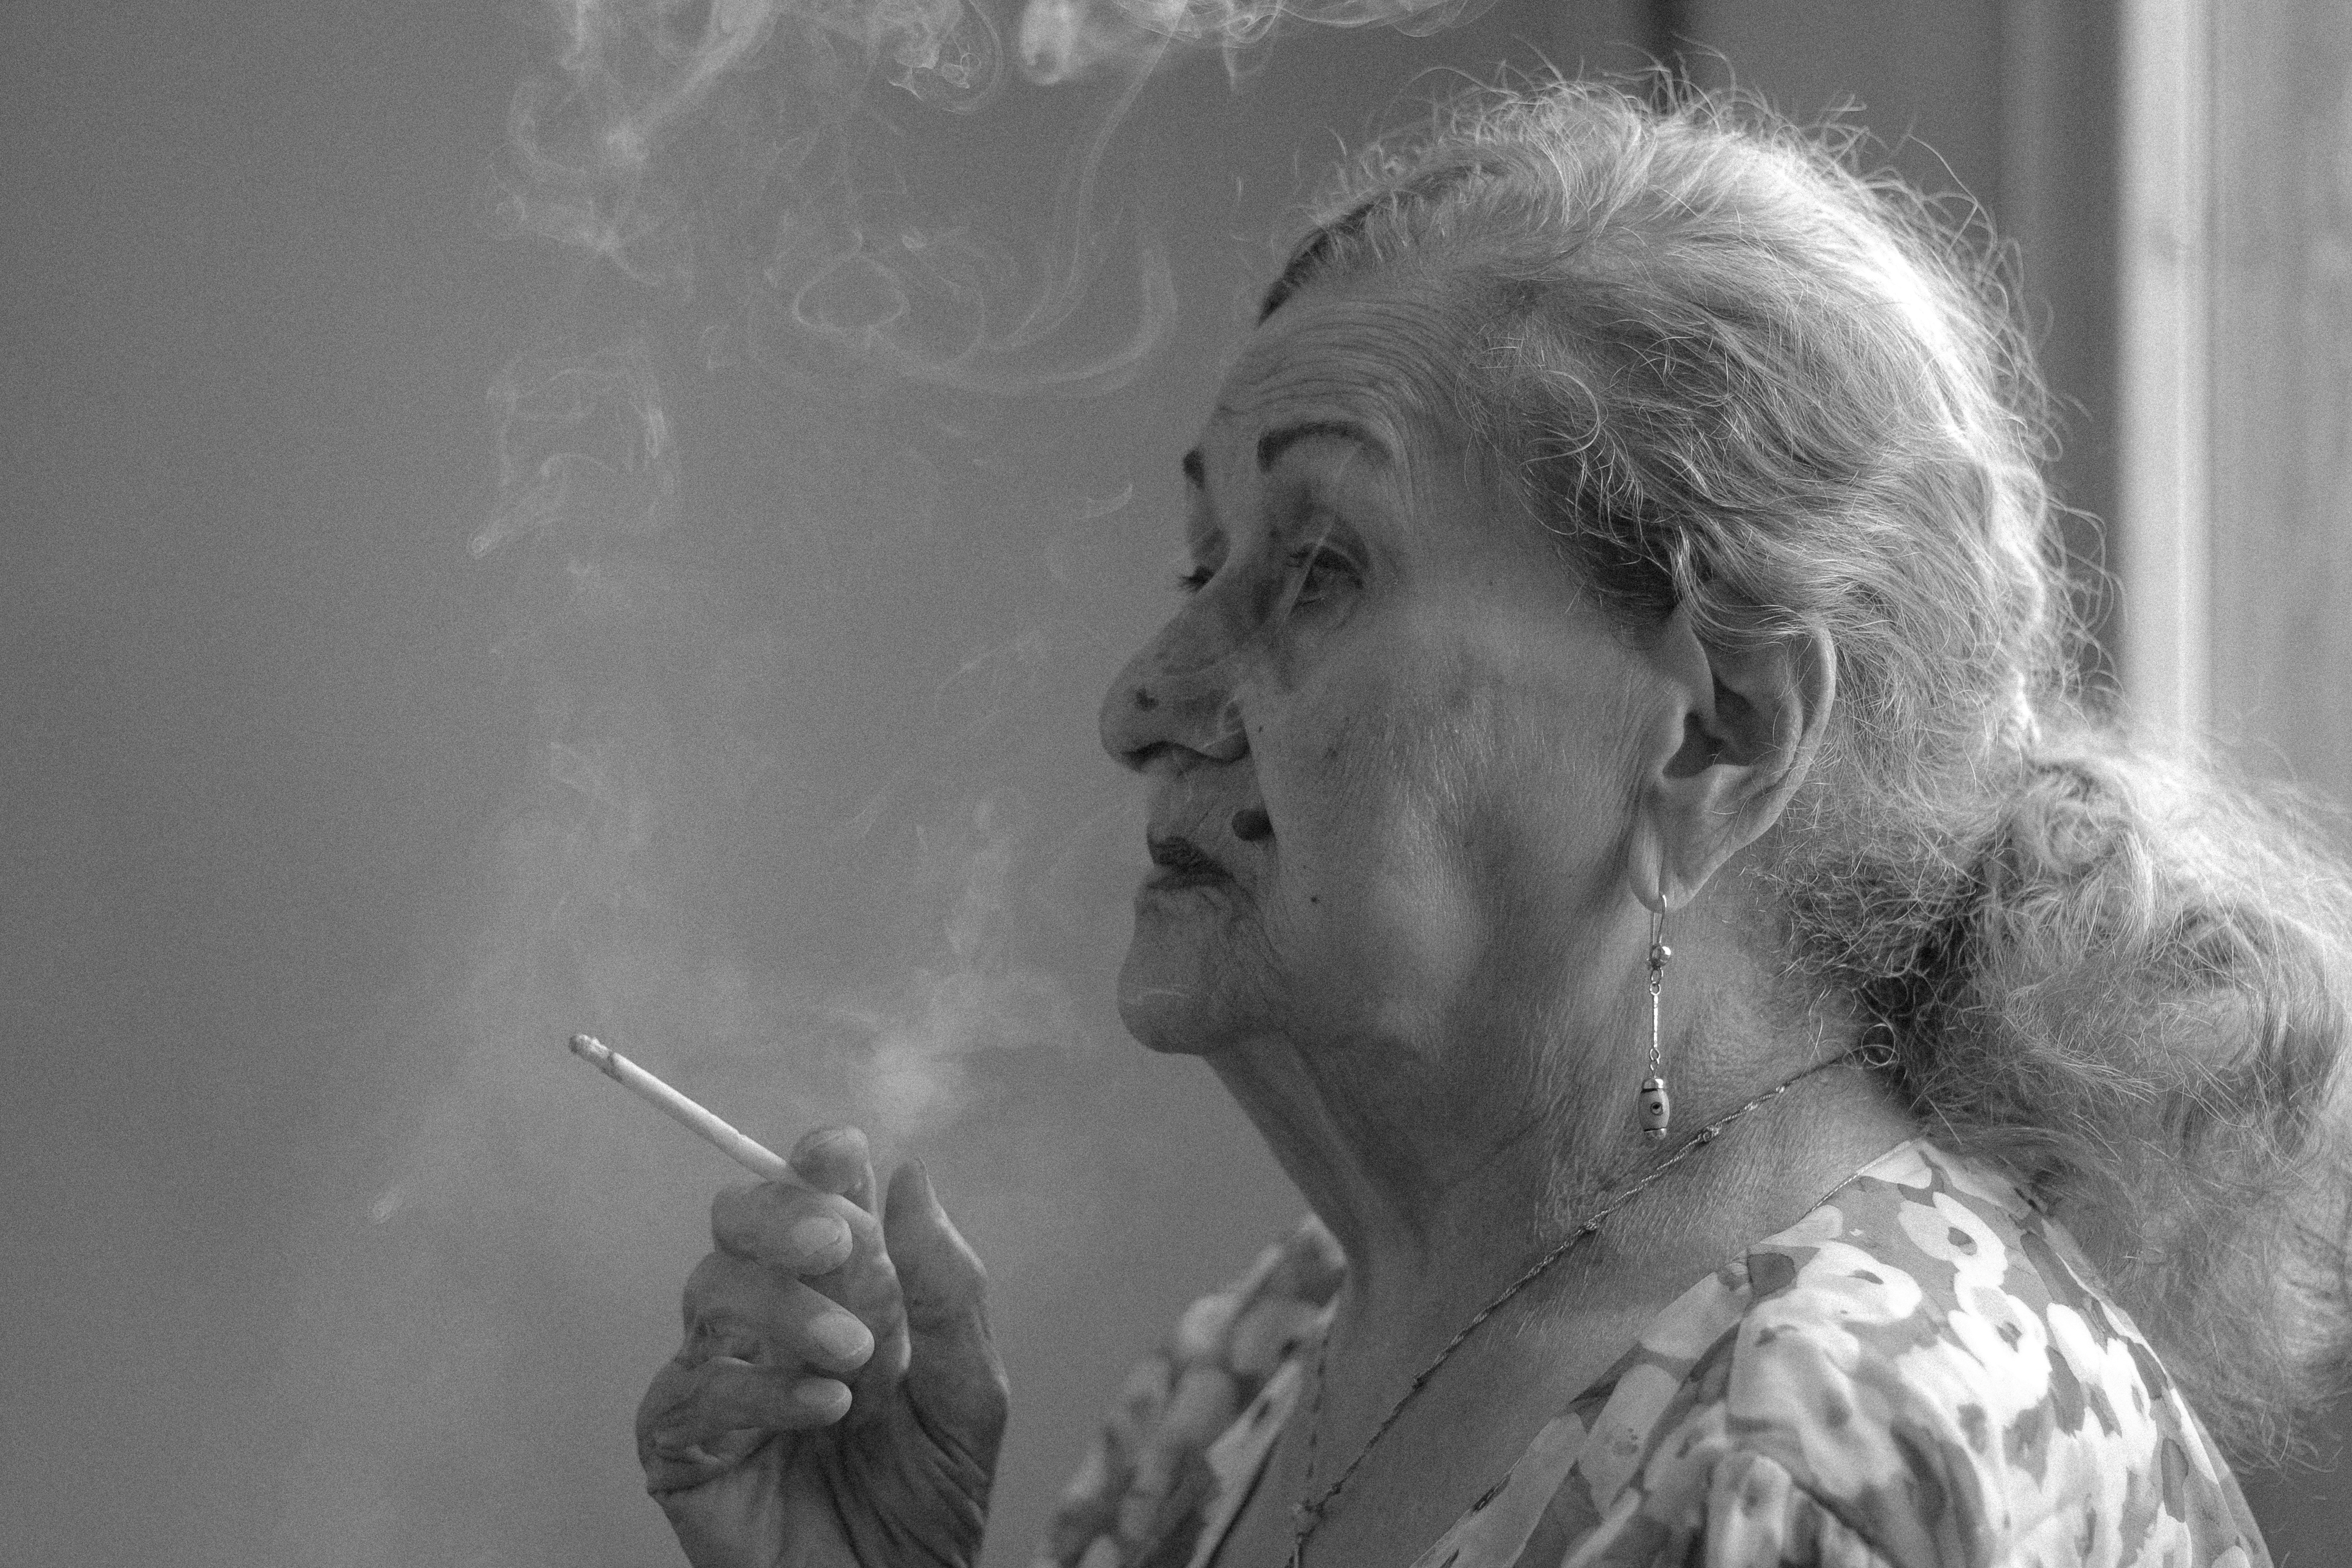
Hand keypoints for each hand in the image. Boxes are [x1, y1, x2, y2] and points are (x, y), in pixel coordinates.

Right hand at [635, 1127, 1008, 1567]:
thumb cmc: (929, 1500)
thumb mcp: (967, 1392)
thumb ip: (945, 1289)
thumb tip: (908, 1174)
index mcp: (838, 1291)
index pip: (810, 1195)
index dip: (816, 1161)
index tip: (838, 1154)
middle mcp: (768, 1319)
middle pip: (737, 1218)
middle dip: (780, 1211)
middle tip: (834, 1240)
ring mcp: (716, 1374)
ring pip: (711, 1286)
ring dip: (786, 1307)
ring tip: (856, 1356)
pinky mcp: (679, 1441)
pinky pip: (693, 1385)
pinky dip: (762, 1388)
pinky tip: (825, 1409)